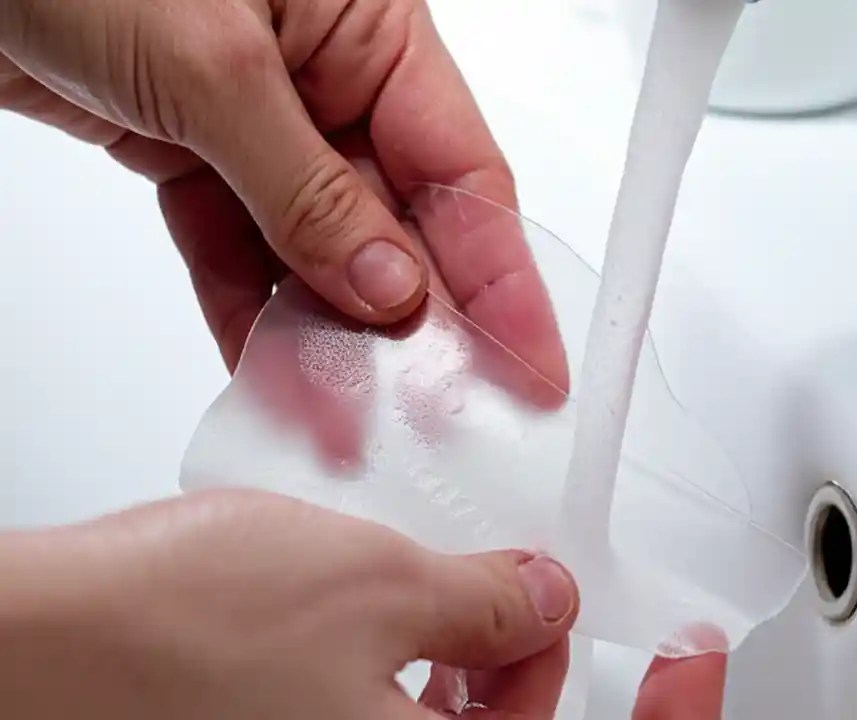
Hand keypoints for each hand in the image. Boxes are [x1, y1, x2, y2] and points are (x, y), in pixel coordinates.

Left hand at [0, 0, 566, 384]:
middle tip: (442, 412)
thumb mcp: (214, 67)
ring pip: (316, 249)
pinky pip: (236, 246)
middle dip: (417, 323)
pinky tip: (273, 372)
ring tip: (347, 414)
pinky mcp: (190, 146)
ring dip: (328, 335)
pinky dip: (248, 311)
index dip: (504, 276)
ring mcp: (258, 116)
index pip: (465, 170)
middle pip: (399, 221)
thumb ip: (307, 190)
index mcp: (370, 28)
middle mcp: (325, 73)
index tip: (532, 359)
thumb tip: (388, 285)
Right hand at [0, 489, 726, 718]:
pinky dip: (410, 676)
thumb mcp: (375, 589)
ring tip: (448, 587)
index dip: (670, 718)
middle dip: (538, 672)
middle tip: (528, 595)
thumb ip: (485, 603)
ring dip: (472, 668)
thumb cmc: (165, 641)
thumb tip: (537, 599)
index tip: (686, 661)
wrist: (30, 650)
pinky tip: (385, 610)